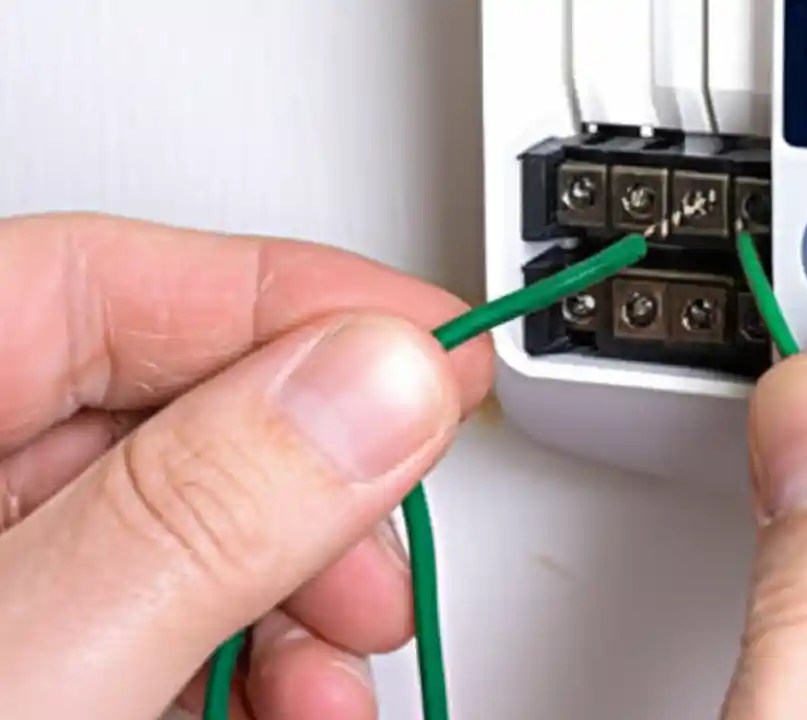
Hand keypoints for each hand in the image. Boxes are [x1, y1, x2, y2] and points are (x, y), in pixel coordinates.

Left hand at [0, 215, 492, 718]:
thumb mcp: (37, 667)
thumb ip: (199, 512)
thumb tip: (375, 380)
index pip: (102, 279)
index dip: (293, 298)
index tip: (435, 343)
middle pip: (173, 406)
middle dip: (314, 484)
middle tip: (391, 536)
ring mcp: (1, 573)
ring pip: (194, 519)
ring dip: (306, 590)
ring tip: (336, 668)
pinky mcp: (39, 653)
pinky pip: (170, 612)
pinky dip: (258, 651)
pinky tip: (292, 695)